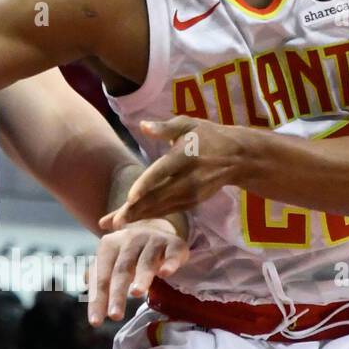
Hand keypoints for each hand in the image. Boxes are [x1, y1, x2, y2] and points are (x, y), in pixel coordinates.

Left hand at [88, 219, 189, 325]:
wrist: (157, 228)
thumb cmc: (130, 252)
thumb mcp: (112, 260)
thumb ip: (99, 273)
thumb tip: (84, 282)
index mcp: (109, 245)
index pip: (101, 276)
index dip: (97, 299)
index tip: (96, 322)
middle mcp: (129, 240)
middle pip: (121, 270)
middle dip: (117, 293)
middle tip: (114, 316)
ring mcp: (152, 241)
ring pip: (145, 261)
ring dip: (141, 277)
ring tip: (136, 293)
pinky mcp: (173, 244)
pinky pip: (172, 253)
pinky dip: (169, 263)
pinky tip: (165, 273)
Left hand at [101, 117, 244, 227]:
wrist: (237, 157)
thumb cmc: (207, 136)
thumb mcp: (189, 124)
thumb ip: (165, 127)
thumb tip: (143, 125)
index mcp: (185, 156)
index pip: (163, 171)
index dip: (146, 185)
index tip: (130, 198)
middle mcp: (189, 178)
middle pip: (158, 196)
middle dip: (135, 210)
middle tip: (111, 222)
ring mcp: (192, 193)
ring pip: (161, 207)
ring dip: (138, 217)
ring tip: (113, 224)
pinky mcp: (193, 202)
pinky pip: (168, 211)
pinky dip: (150, 216)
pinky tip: (132, 220)